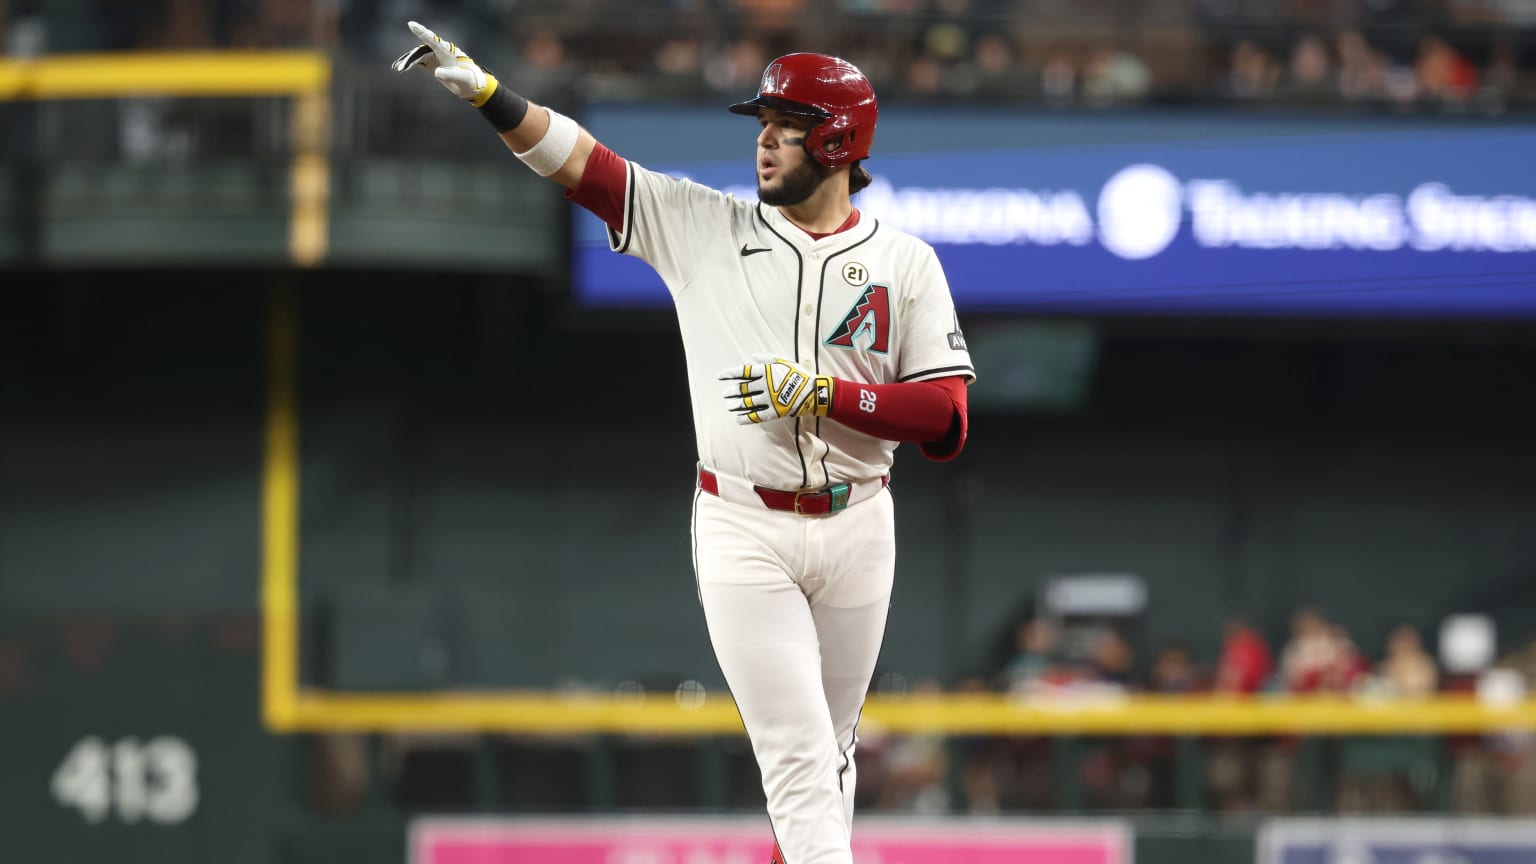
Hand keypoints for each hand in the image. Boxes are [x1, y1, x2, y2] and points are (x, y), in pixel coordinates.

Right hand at [391, 20, 498, 105]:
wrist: (471, 87)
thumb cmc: (470, 80)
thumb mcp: (462, 78)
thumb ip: (451, 74)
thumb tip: (437, 72)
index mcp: (448, 52)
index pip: (433, 40)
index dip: (422, 32)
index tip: (412, 25)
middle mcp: (440, 52)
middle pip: (422, 50)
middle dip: (411, 57)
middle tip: (401, 67)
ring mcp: (436, 58)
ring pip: (419, 55)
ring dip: (408, 61)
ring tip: (398, 68)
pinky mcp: (433, 64)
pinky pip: (419, 61)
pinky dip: (411, 64)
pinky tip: (402, 67)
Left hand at [718, 353, 833, 424]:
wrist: (813, 391)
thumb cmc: (798, 374)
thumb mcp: (783, 361)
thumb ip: (766, 359)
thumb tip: (751, 357)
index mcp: (766, 371)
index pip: (743, 372)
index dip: (729, 374)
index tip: (719, 377)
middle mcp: (765, 385)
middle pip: (742, 389)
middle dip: (731, 392)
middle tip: (725, 395)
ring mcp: (768, 399)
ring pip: (746, 403)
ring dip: (735, 405)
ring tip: (729, 406)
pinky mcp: (774, 411)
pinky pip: (756, 416)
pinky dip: (746, 418)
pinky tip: (738, 419)